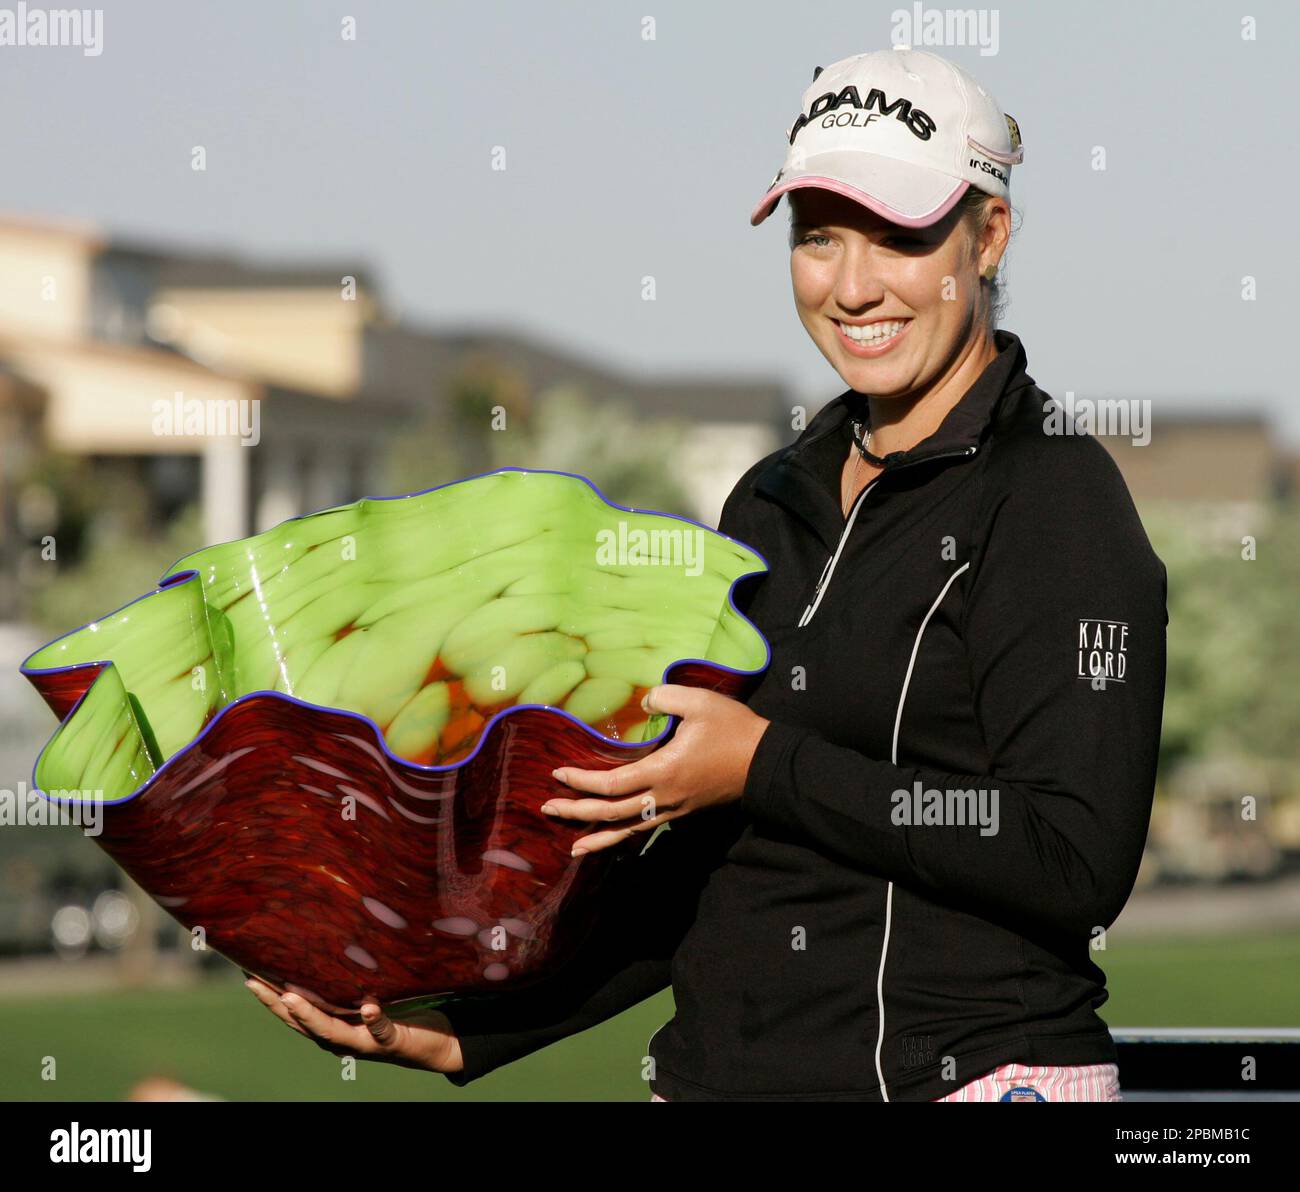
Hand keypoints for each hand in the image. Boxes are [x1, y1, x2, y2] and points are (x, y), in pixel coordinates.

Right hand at [244, 977, 462, 1074]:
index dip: (270, 996)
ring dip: (312, 1016)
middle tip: (255, 984)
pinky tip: (368, 1007)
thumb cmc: (398, 1011)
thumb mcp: (370, 991)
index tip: (248, 976)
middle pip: (304, 1023)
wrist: (435, 1042)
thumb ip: (353, 977)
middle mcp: (343, 1037)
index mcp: (334, 1023)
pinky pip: (382, 1030)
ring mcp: (365, 1042)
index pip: (295, 1011)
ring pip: (333, 1032)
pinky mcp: (392, 1041)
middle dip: (278, 1005)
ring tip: (292, 997)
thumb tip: (333, 937)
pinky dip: (374, 1019)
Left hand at [541, 683, 768, 856]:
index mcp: (664, 771)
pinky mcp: (681, 811)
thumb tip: (643, 701)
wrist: (765, 762)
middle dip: (577, 812)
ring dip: (597, 838)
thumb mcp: (699, 702)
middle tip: (548, 807)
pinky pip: (645, 830)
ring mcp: (673, 809)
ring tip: (572, 847)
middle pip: (612, 814)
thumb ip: (663, 698)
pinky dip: (622, 839)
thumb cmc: (733, 730)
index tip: (558, 773)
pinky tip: (610, 843)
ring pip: (628, 831)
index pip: (611, 784)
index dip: (582, 782)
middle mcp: (664, 797)